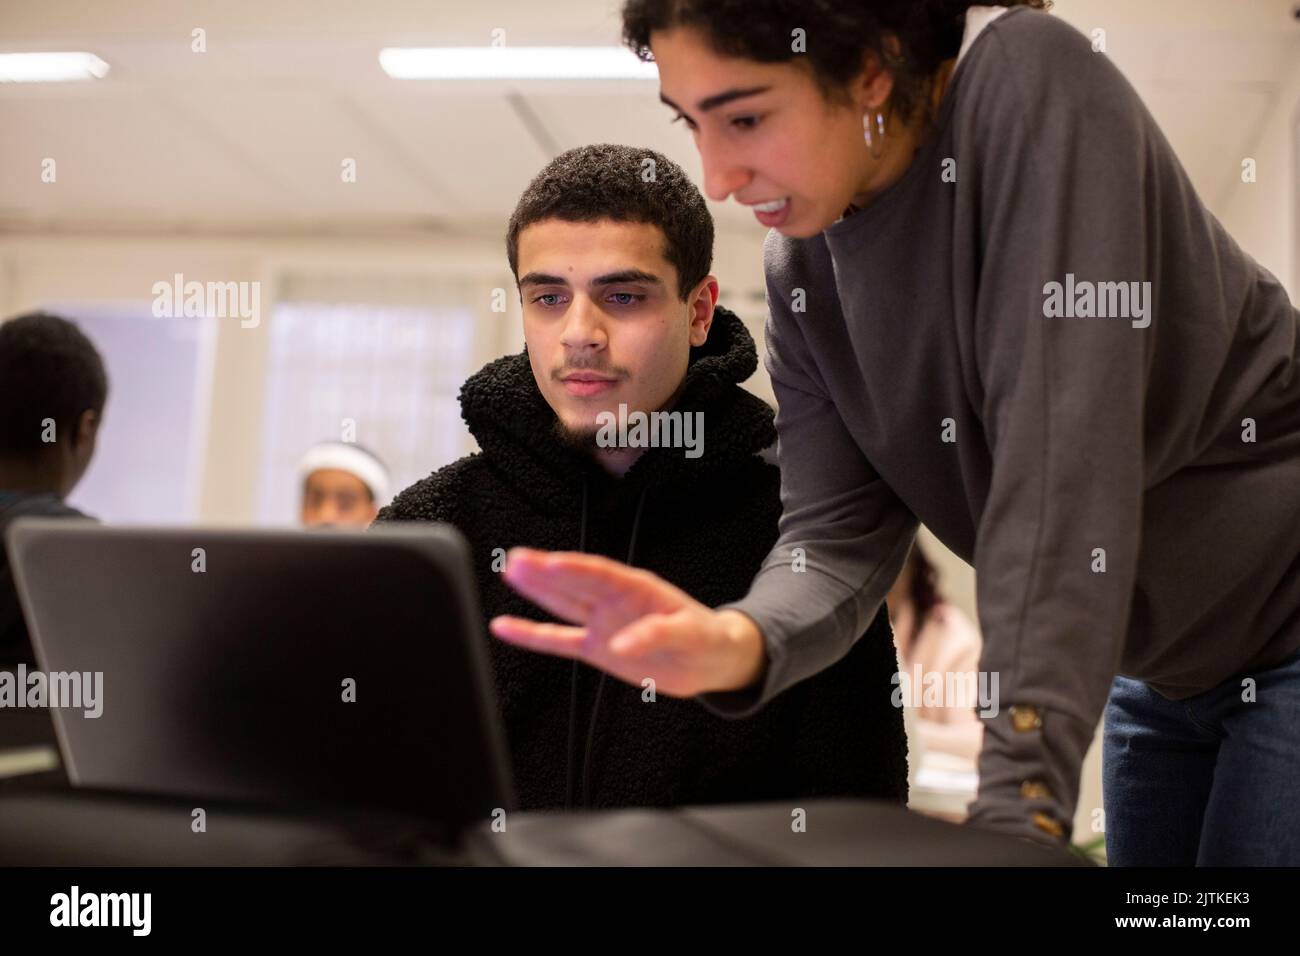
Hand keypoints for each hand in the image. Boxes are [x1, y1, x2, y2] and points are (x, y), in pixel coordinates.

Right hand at [489, 547, 766, 697]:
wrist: (710, 661)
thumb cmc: (706, 638)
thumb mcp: (692, 635)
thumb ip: (658, 634)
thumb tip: (622, 644)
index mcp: (639, 588)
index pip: (601, 574)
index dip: (574, 568)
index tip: (550, 563)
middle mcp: (614, 601)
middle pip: (575, 582)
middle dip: (546, 571)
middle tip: (517, 559)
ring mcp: (602, 622)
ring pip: (562, 602)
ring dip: (537, 589)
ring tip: (510, 571)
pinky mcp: (596, 648)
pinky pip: (559, 640)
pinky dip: (532, 635)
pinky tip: (506, 626)